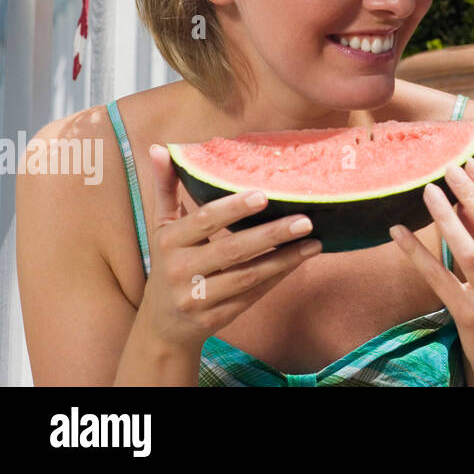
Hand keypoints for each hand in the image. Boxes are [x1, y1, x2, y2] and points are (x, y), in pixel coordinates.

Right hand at [135, 144, 321, 352]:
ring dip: (284, 258)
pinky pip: (253, 295)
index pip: (204, 220)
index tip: (264, 194)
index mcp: (169, 241)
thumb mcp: (162, 227)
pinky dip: (278, 277)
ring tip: (314, 241)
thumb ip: (166, 188)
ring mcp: (196, 298)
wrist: (161, 325)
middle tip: (305, 219)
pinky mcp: (215, 318)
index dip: (233, 208)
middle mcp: (179, 270)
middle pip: (232, 250)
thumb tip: (159, 147)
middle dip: (271, 234)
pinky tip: (300, 260)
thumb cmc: (169, 263)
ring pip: (247, 277)